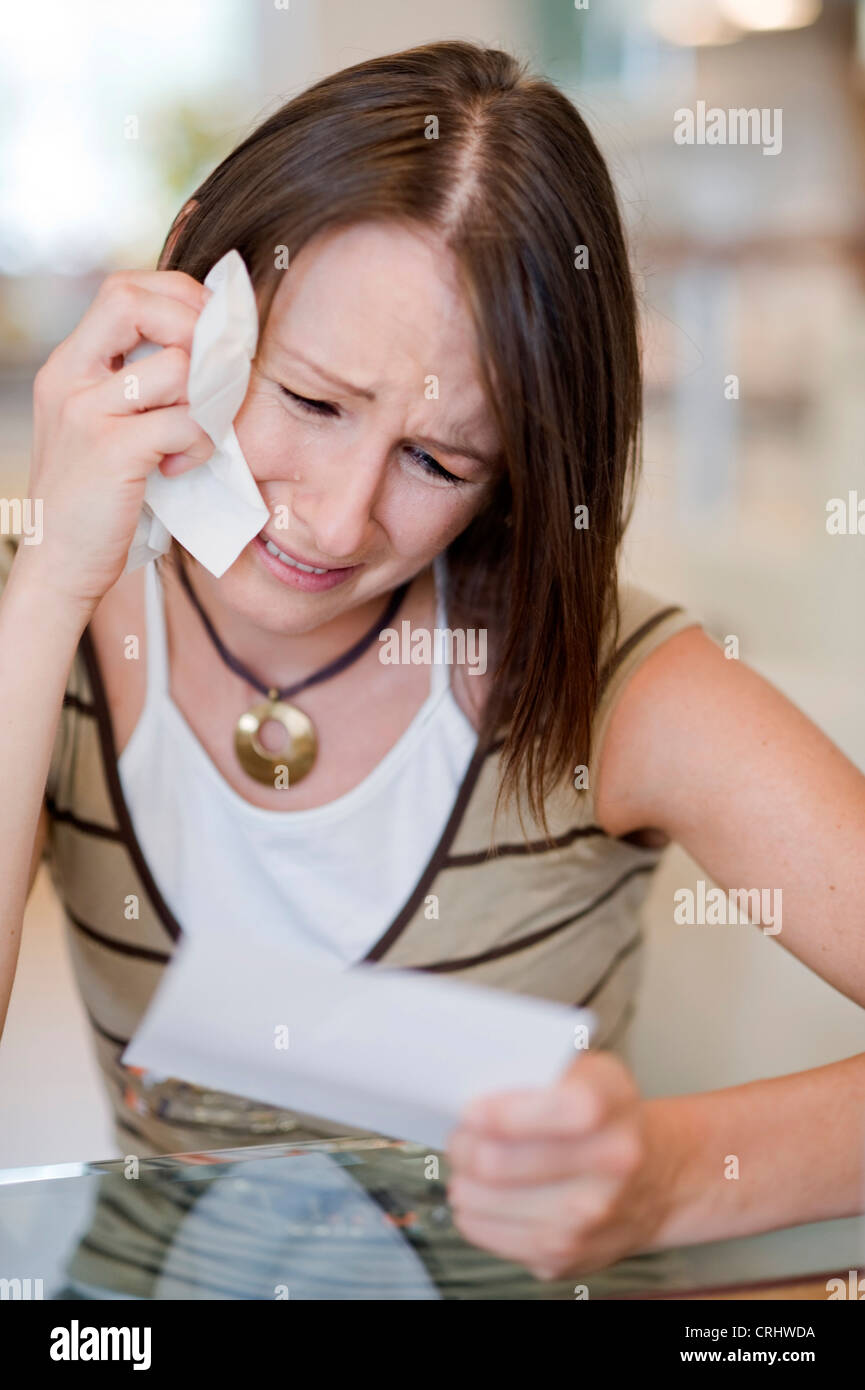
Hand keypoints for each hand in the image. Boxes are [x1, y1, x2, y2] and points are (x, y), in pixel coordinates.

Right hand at [24, 269, 214, 613]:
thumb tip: (208, 354)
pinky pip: (185, 422)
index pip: (123, 289)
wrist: (58, 563)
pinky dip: (199, 444)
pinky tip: (178, 467)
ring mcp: (87, 412)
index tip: (208, 330)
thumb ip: (137, 388)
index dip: (177, 296)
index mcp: (69, 366)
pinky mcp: (112, 450)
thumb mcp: (103, 428)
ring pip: (178, 367)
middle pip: (138, 302)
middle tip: (215, 371)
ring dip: (207, 401)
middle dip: (193, 327)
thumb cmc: (94, 500)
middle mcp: (71, 378)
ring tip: (193, 437)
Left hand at [445, 1051, 666, 1280]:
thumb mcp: (588, 1072)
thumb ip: (538, 1069)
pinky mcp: (562, 1256)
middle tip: (461, 1134)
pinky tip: (486, 1193)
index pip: (564, 1110)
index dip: (506, 1111)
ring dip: (463, 1177)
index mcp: (614, 1104)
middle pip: (498, 1162)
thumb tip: (472, 1083)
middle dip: (464, 1144)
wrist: (652, 1179)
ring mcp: (587, 1218)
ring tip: (471, 1162)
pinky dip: (472, 1209)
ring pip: (480, 1199)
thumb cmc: (605, 1117)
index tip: (471, 1110)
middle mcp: (609, 1165)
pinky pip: (482, 1231)